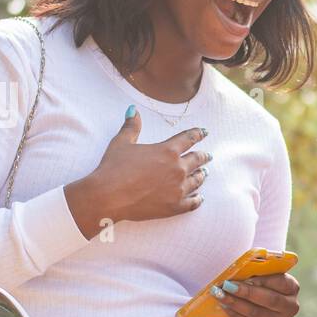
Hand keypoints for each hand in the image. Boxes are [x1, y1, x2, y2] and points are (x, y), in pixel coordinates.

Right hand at [64, 107, 211, 238]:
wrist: (108, 196)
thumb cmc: (113, 168)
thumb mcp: (122, 143)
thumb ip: (131, 126)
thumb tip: (132, 110)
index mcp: (167, 151)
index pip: (188, 139)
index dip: (198, 134)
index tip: (204, 132)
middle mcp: (177, 169)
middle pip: (197, 160)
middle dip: (203, 157)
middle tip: (208, 156)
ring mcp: (178, 189)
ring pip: (197, 180)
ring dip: (201, 175)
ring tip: (204, 174)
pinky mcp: (175, 207)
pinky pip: (193, 203)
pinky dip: (198, 199)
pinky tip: (200, 197)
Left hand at [214, 272, 300, 316]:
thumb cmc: (259, 291)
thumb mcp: (261, 280)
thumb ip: (254, 275)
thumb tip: (237, 272)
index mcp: (292, 288)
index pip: (281, 282)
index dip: (263, 280)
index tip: (245, 278)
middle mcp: (291, 306)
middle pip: (270, 299)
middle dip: (246, 292)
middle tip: (228, 285)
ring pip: (256, 313)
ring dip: (236, 303)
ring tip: (221, 295)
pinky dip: (234, 315)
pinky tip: (224, 307)